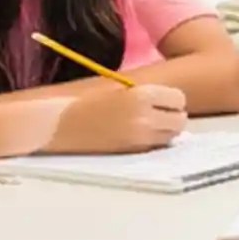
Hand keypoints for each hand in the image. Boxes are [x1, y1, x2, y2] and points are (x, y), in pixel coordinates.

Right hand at [44, 85, 186, 154]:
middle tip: (158, 113)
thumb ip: (146, 94)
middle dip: (173, 116)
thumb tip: (172, 102)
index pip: (179, 99)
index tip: (162, 100)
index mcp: (142, 95)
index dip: (172, 100)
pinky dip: (153, 141)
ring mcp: (140, 138)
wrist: (58, 124)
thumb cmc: (85, 102)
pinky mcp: (131, 152)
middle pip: (180, 120)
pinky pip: (155, 146)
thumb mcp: (119, 88)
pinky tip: (137, 134)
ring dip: (166, 131)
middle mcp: (146, 118)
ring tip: (147, 124)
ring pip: (171, 136)